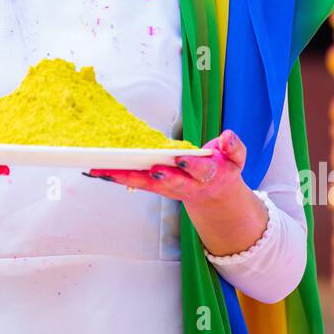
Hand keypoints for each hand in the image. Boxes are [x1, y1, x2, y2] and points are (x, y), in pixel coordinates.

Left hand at [86, 129, 247, 207]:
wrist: (214, 196)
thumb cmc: (223, 169)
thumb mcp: (237, 159)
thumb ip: (234, 148)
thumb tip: (227, 137)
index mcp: (208, 175)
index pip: (200, 170)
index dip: (191, 165)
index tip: (182, 158)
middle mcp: (186, 185)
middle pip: (171, 182)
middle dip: (161, 177)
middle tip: (150, 170)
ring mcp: (167, 188)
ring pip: (145, 184)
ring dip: (124, 178)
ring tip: (103, 170)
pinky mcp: (153, 186)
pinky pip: (134, 182)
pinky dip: (115, 176)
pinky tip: (97, 171)